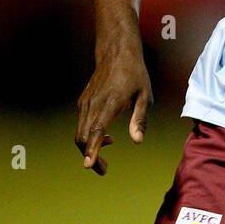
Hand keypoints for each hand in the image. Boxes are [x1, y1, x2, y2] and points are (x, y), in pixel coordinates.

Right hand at [75, 41, 152, 174]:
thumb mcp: (145, 96)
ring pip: (80, 133)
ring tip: (110, 147)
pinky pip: (81, 125)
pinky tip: (106, 137)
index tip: (89, 166)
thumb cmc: (135, 75)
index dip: (92, 150)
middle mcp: (93, 104)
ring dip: (90, 148)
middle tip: (104, 169)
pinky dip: (89, 137)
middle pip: (82, 138)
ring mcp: (85, 103)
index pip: (96, 131)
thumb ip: (140, 120)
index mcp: (110, 103)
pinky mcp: (82, 103)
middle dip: (90, 156)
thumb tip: (137, 141)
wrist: (116, 54)